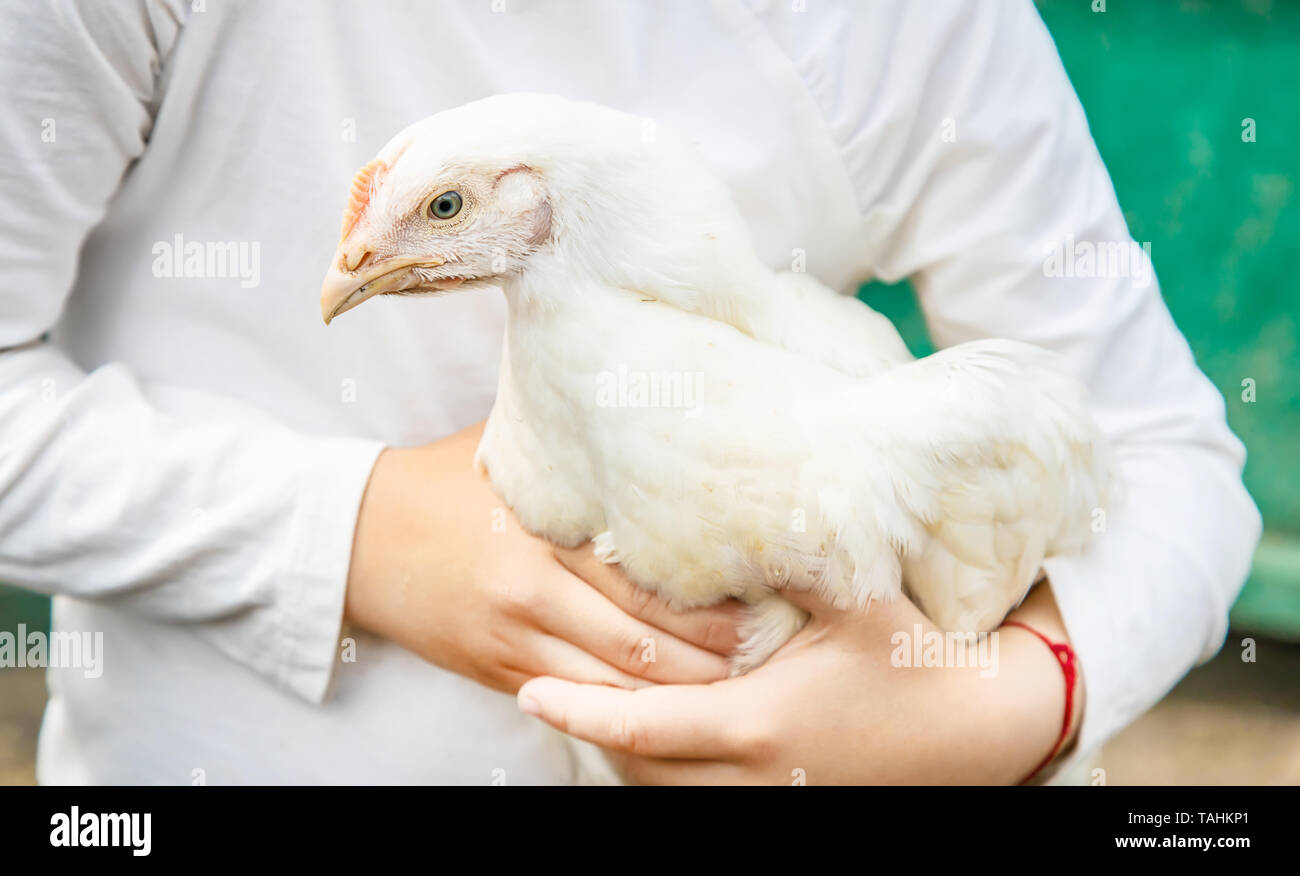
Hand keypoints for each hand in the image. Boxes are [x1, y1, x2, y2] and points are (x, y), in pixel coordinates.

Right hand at [344, 422, 742, 693]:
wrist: (354, 537)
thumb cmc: (444, 479)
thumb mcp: (509, 449)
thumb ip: (579, 442)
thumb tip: (656, 402)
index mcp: (542, 532)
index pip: (647, 577)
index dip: (713, 597)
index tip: (768, 595)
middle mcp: (532, 593)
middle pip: (645, 643)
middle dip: (715, 657)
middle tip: (777, 651)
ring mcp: (514, 642)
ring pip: (616, 688)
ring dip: (681, 695)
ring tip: (742, 687)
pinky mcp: (499, 672)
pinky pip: (576, 704)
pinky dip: (627, 710)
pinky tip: (671, 706)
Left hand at [517, 583, 1084, 783]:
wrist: (979, 728)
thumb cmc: (914, 657)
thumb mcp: (853, 596)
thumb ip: (783, 555)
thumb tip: (725, 507)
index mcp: (757, 722)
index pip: (642, 728)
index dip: (577, 712)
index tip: (526, 693)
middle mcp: (753, 774)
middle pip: (636, 771)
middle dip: (587, 733)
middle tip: (547, 682)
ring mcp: (770, 797)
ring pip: (664, 794)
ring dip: (623, 754)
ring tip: (588, 702)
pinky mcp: (787, 801)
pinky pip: (700, 798)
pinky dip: (663, 772)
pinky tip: (657, 733)